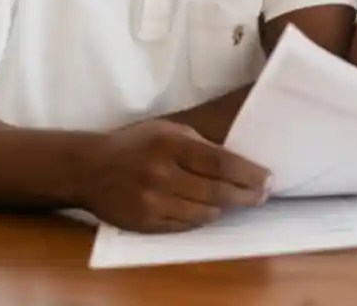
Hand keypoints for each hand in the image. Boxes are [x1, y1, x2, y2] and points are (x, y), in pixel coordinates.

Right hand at [80, 119, 271, 232]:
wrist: (88, 169)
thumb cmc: (135, 145)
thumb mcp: (166, 130)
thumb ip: (199, 144)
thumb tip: (236, 163)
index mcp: (170, 144)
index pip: (221, 162)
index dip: (249, 174)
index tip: (268, 179)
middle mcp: (162, 174)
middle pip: (217, 192)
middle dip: (246, 195)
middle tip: (262, 195)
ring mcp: (152, 202)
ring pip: (204, 213)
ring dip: (224, 208)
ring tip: (233, 201)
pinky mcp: (145, 223)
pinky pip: (185, 226)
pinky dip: (200, 218)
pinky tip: (206, 210)